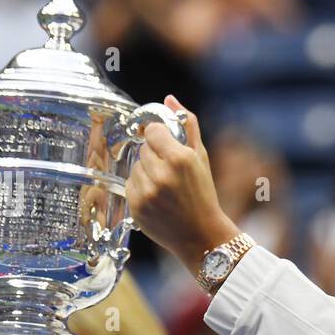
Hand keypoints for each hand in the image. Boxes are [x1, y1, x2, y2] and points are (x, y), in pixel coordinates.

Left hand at [126, 95, 240, 272]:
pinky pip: (130, 184)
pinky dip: (141, 188)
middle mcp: (161, 175)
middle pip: (143, 148)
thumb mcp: (201, 158)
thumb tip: (169, 99)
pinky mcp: (136, 206)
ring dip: (147, 172)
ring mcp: (147, 192)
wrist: (201, 235)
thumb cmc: (204, 195)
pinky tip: (158, 199)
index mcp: (179, 158)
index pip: (152, 131)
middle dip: (155, 156)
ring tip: (166, 188)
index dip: (160, 137)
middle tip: (171, 172)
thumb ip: (187, 125)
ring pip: (136, 166)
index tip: (168, 146)